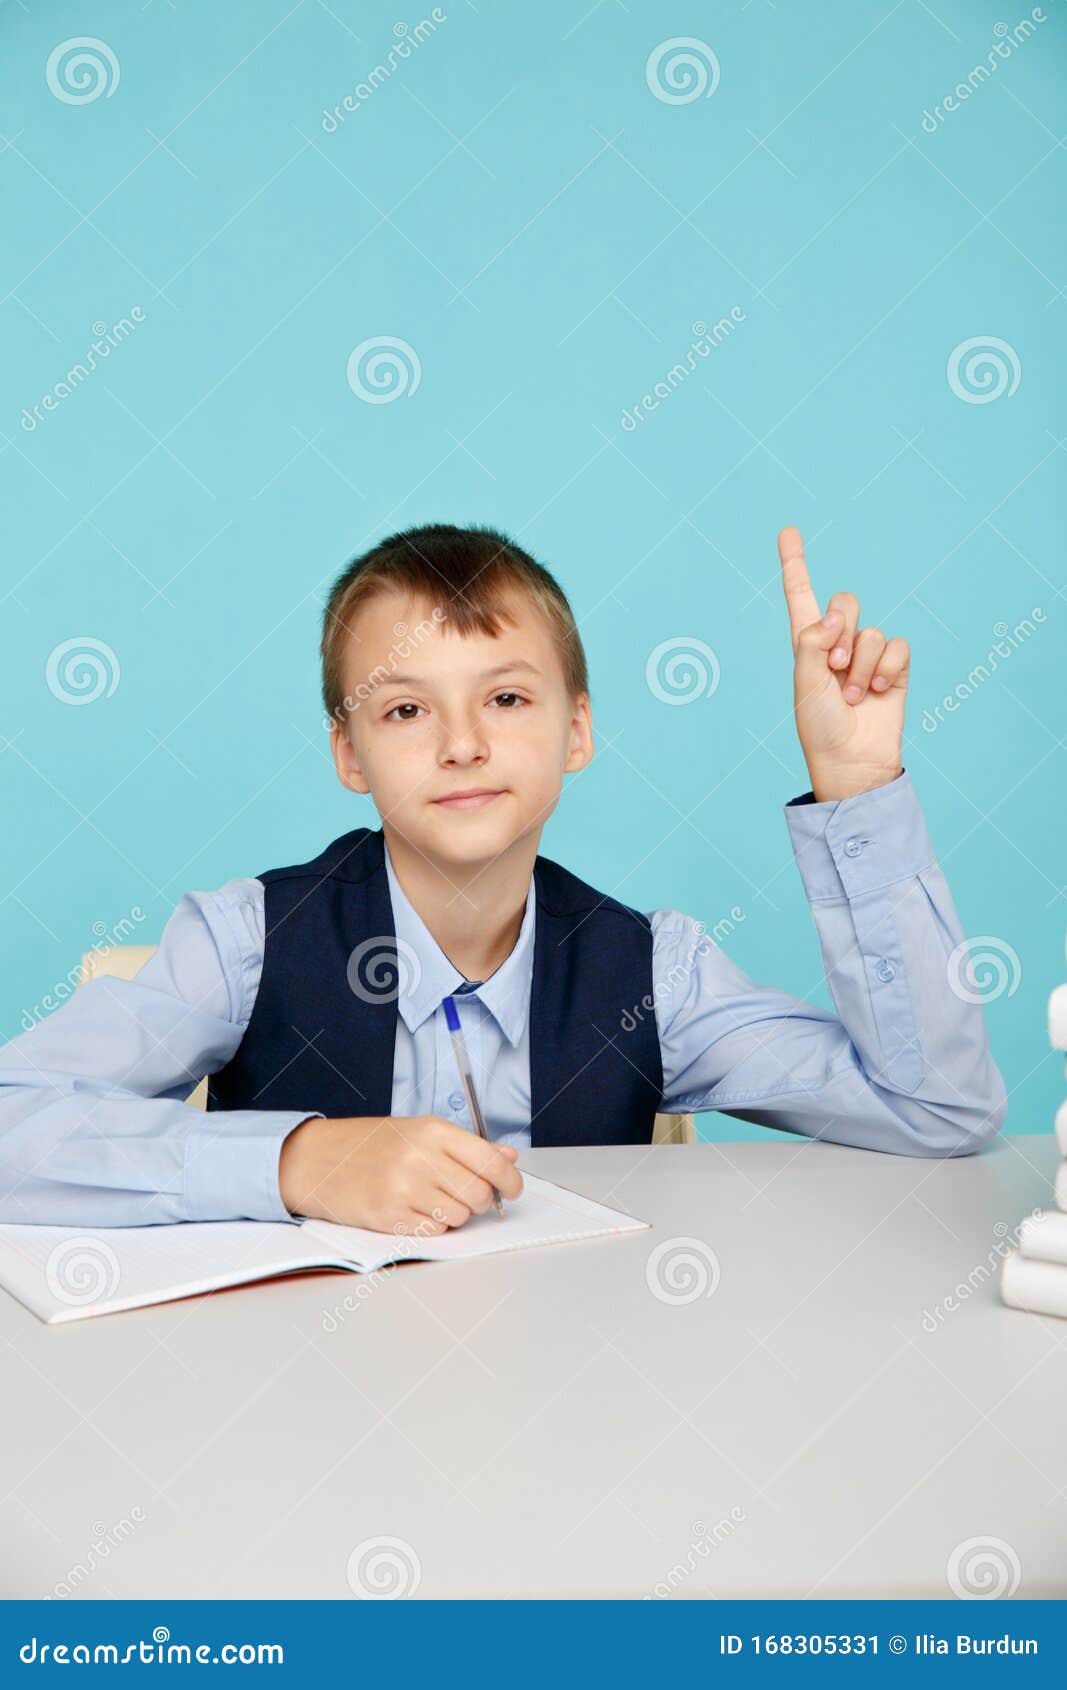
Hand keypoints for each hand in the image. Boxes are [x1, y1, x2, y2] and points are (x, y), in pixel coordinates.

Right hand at [278, 1114, 522, 1231]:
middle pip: (478, 1194)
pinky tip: (413, 1209)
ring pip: (459, 1217)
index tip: (513, 1188)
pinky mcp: (388, 1217)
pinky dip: (431, 1225)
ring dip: (454, 1213)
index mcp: (433, 1131)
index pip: (490, 1160)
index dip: (510, 1180)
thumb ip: (466, 1145)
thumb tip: (509, 1157)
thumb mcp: (420, 1131)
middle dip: (479, 1200)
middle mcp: (420, 1158)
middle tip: (463, 1193)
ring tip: (430, 1197)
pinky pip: (433, 1231)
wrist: (318, 1159)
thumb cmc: (371, 1144)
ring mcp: (403, 1189)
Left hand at [777, 525, 909, 801]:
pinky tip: (878, 693)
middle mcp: (838, 644)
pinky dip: (887, 669)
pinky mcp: (895, 669)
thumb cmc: (820, 728)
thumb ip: (812, 643)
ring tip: (854, 696)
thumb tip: (834, 616)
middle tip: (835, 667)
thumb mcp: (805, 684)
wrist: (851, 763)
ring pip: (871, 631)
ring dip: (862, 665)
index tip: (788, 530)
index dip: (795, 564)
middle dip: (842, 629)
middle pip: (845, 602)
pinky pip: (897, 645)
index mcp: (807, 645)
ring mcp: (868, 656)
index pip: (801, 597)